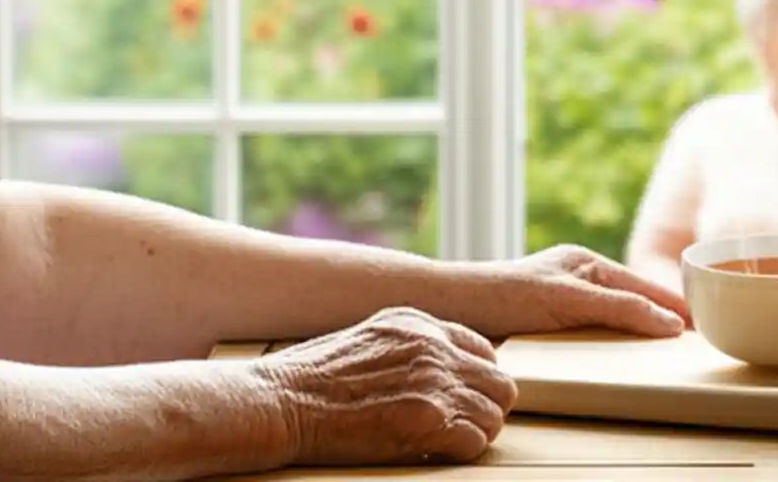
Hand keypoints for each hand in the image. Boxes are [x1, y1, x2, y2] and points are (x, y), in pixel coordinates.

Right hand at [253, 307, 517, 466]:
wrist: (278, 402)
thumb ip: (407, 346)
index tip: (465, 398)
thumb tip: (435, 367)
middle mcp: (433, 348)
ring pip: (494, 413)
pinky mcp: (427, 421)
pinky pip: (475, 441)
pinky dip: (462, 451)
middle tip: (464, 426)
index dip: (478, 380)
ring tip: (448, 442)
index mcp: (419, 324)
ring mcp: (433, 383)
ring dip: (476, 432)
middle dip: (486, 407)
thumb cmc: (309, 378)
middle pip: (499, 383)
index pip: (484, 350)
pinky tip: (437, 452)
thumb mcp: (367, 339)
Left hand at [469, 245, 689, 338]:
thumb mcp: (568, 297)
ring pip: (616, 324)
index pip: (645, 286)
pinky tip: (620, 367)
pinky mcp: (552, 331)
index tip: (705, 324)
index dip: (675, 304)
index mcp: (587, 264)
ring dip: (637, 338)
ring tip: (666, 359)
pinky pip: (594, 342)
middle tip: (696, 345)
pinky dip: (612, 352)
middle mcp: (580, 283)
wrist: (450, 309)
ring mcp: (567, 308)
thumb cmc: (502, 293)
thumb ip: (618, 307)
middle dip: (663, 320)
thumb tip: (667, 321)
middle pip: (635, 304)